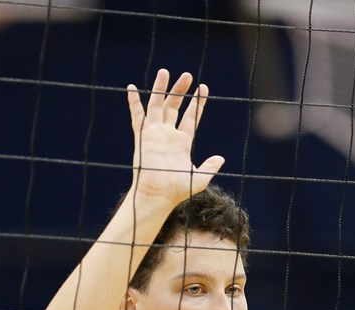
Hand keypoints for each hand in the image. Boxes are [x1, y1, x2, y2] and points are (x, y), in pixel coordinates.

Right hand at [126, 69, 224, 207]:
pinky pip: (137, 116)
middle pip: (174, 107)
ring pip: (157, 106)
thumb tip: (221, 158)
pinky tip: (133, 87)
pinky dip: (134, 102)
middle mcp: (167, 135)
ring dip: (161, 89)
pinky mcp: (142, 136)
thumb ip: (210, 166)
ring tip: (165, 71)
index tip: (202, 88)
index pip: (190, 117)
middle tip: (187, 75)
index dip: (197, 103)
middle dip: (180, 90)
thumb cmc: (178, 190)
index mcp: (182, 143)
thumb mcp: (200, 178)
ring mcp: (154, 134)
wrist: (158, 194)